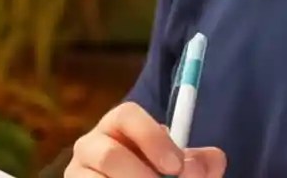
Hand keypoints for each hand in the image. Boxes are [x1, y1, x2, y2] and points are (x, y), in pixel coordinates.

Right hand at [66, 102, 226, 177]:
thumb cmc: (158, 175)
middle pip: (109, 154)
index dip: (152, 138)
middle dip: (142, 176)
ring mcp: (78, 174)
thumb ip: (200, 163)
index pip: (127, 115)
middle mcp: (91, 145)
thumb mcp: (180, 168)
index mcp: (118, 125)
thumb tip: (209, 162)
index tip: (176, 166)